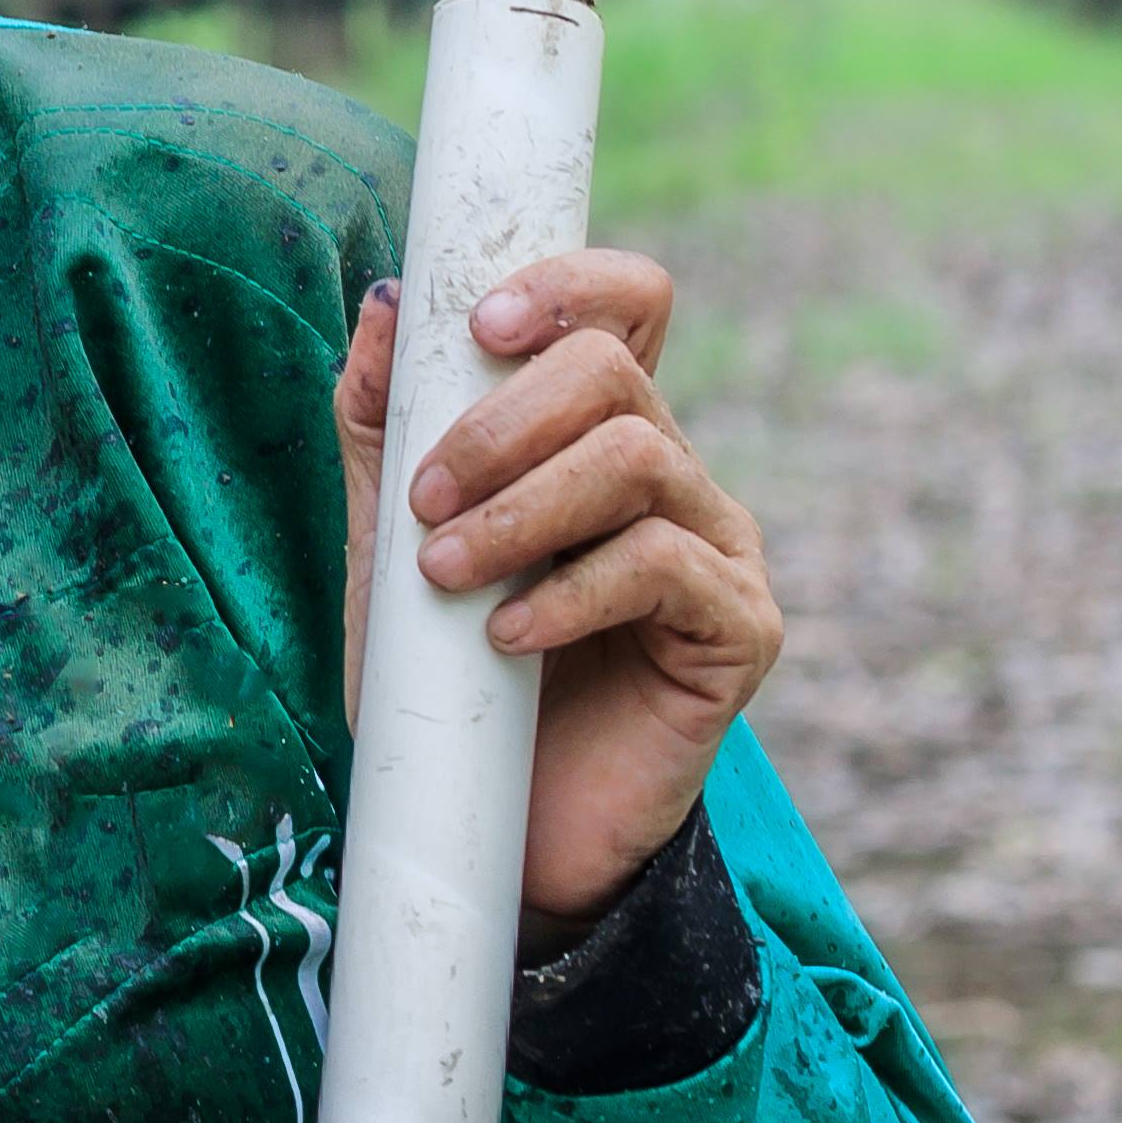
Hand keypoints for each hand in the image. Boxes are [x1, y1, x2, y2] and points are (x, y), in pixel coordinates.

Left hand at [330, 247, 779, 922]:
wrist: (496, 835)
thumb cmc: (448, 684)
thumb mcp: (389, 542)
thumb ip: (385, 427)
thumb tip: (382, 303)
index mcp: (596, 434)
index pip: (625, 307)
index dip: (565, 287)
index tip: (477, 326)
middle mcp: (671, 475)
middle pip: (615, 371)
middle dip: (501, 421)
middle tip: (426, 497)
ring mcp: (716, 548)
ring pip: (636, 458)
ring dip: (521, 508)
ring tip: (445, 572)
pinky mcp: (739, 630)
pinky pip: (664, 566)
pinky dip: (569, 592)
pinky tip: (507, 637)